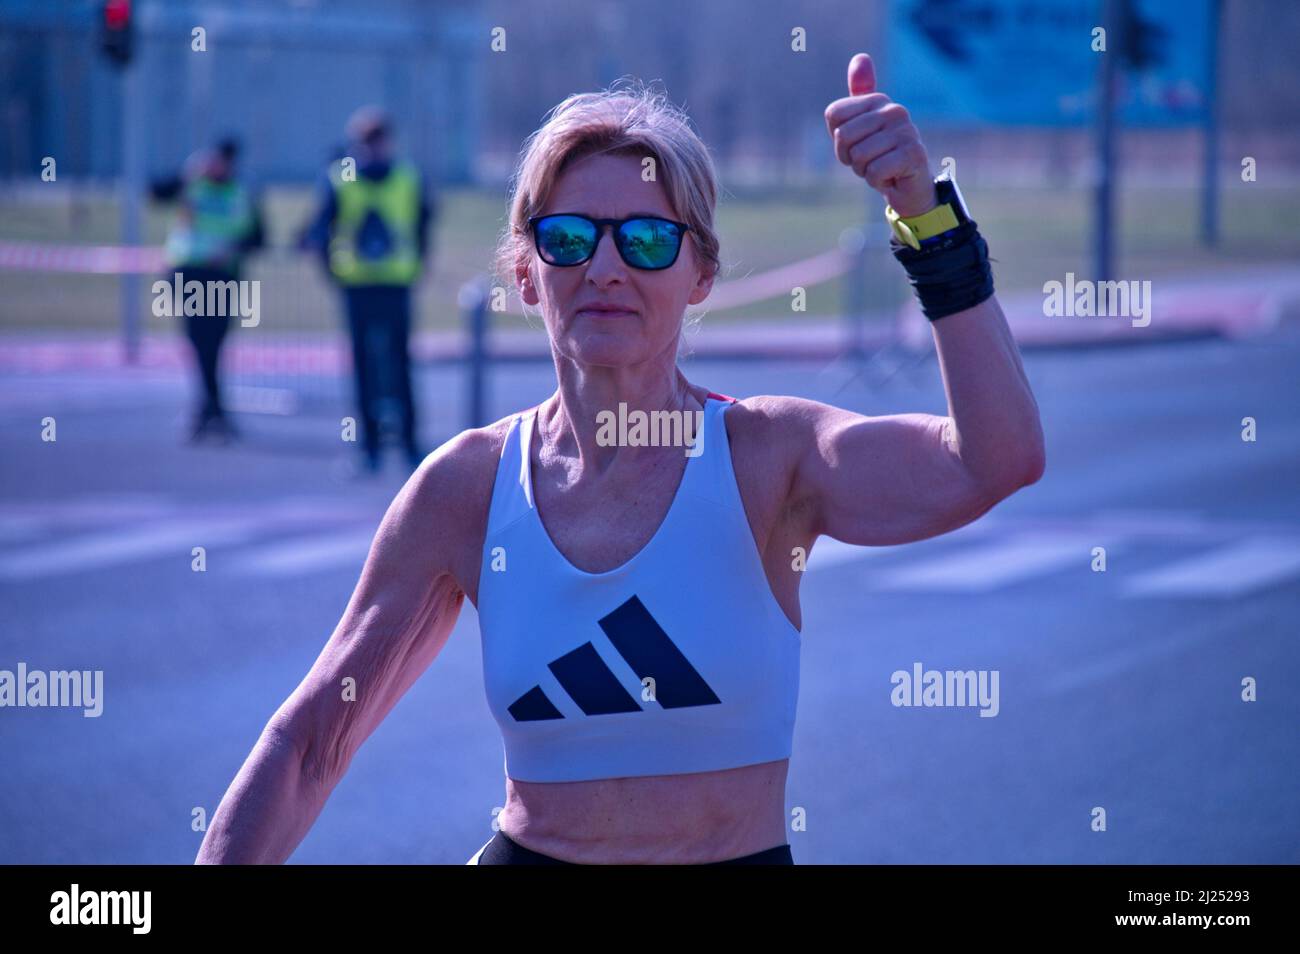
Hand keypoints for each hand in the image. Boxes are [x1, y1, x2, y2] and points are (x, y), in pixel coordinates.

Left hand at [824, 53, 935, 216]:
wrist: (909, 185)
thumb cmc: (881, 155)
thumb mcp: (862, 125)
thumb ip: (859, 95)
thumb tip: (861, 57)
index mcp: (878, 100)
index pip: (833, 115)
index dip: (837, 139)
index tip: (857, 145)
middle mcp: (894, 110)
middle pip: (842, 136)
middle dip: (850, 158)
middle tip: (870, 160)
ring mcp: (906, 131)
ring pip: (858, 156)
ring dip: (865, 171)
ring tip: (882, 168)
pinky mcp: (913, 154)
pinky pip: (875, 171)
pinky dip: (877, 181)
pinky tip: (891, 177)